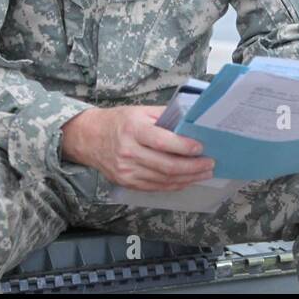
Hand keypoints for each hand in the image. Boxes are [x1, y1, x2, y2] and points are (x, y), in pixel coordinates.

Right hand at [61, 106, 215, 191]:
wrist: (88, 138)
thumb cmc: (118, 121)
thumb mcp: (140, 111)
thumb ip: (165, 116)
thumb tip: (192, 122)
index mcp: (133, 129)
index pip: (162, 141)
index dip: (184, 147)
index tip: (201, 148)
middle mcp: (129, 152)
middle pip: (166, 166)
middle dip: (193, 167)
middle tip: (210, 164)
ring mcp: (126, 171)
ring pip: (163, 180)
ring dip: (188, 178)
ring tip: (204, 173)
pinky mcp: (126, 183)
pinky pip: (155, 187)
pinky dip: (174, 185)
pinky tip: (186, 180)